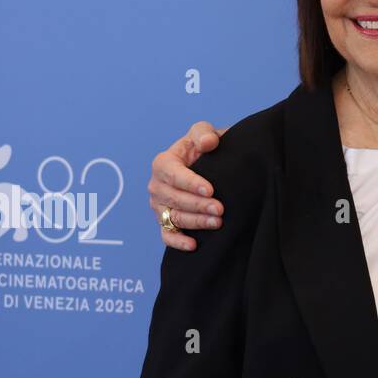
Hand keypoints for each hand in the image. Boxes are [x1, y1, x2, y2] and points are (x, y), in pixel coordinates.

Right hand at [148, 122, 226, 251]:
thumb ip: (203, 133)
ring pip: (174, 217)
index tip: (211, 190)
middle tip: (220, 209)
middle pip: (174, 199)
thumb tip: (207, 142)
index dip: (191, 183)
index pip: (173, 175)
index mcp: (162, 163)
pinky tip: (194, 245)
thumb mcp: (202, 132)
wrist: (207, 161)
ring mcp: (159, 205)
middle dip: (198, 205)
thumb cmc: (203, 145)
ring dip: (195, 222)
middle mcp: (156, 186)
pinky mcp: (164, 220)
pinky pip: (166, 235)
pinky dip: (177, 242)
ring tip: (217, 222)